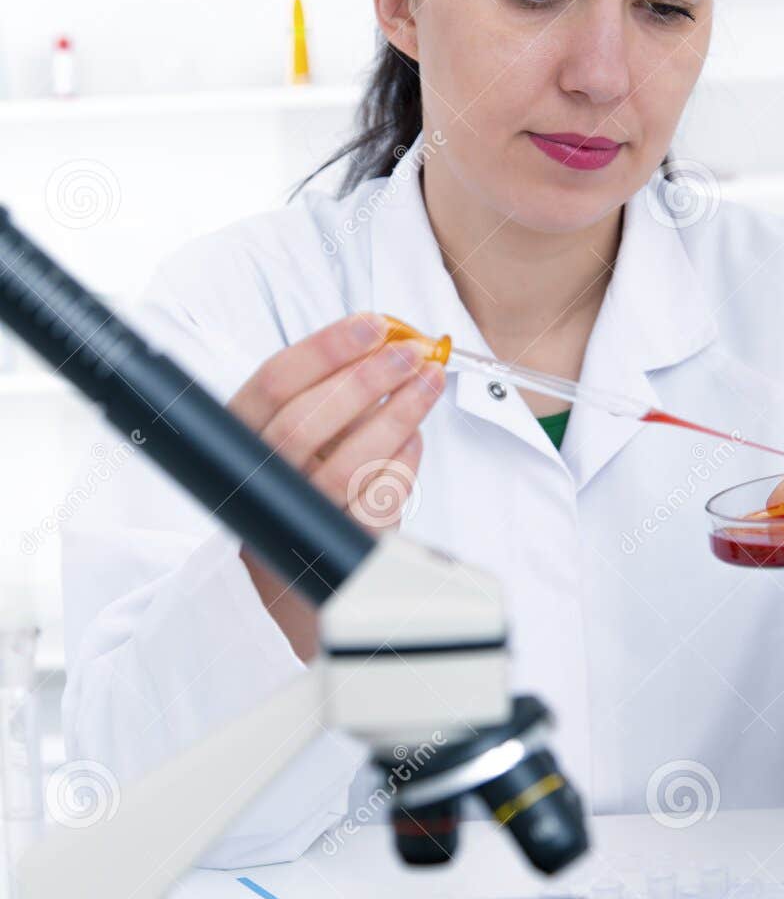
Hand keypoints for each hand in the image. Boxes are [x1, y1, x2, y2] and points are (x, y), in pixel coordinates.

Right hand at [228, 313, 445, 657]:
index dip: (326, 348)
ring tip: (430, 382)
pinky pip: (378, 500)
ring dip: (398, 414)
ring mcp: (299, 517)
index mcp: (238, 435)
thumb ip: (323, 387)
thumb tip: (386, 340)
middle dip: (368, 379)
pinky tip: (415, 436)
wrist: (288, 574)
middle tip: (412, 351)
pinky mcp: (340, 546)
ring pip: (349, 463)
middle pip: (308, 421)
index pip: (273, 381)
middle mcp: (262, 478)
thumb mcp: (289, 428)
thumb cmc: (297, 480)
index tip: (373, 323)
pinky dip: (404, 462)